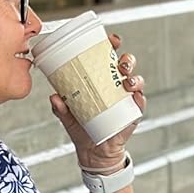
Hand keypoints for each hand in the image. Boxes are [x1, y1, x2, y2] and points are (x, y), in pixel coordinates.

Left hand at [49, 32, 146, 172]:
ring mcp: (125, 99)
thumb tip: (53, 97)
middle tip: (120, 64)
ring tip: (127, 82)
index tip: (112, 40)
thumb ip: (60, 107)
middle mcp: (114, 86)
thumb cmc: (82, 129)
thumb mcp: (68, 117)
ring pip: (136, 80)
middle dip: (127, 60)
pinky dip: (140, 98)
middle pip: (126, 65)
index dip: (111, 45)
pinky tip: (135, 97)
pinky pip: (140, 102)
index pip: (108, 57)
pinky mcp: (132, 114)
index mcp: (100, 79)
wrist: (93, 152)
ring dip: (135, 77)